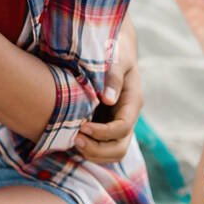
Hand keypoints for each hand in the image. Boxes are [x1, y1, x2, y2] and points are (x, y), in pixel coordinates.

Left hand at [74, 21, 142, 162]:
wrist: (112, 49)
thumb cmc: (113, 51)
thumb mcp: (117, 59)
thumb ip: (113, 76)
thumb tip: (108, 99)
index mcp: (132, 102)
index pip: (122, 128)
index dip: (103, 133)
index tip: (83, 127)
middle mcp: (127, 117)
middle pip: (119, 148)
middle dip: (97, 149)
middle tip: (75, 140)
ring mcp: (117, 124)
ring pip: (111, 153)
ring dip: (92, 153)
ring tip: (72, 141)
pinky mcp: (105, 126)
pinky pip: (100, 147)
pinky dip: (87, 149)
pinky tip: (71, 138)